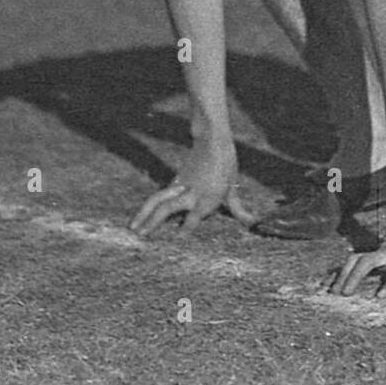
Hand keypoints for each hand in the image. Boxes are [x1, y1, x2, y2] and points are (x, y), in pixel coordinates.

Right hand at [129, 143, 255, 236]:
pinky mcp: (176, 180)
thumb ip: (237, 208)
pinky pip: (161, 195)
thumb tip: (252, 223)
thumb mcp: (233, 187)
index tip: (174, 244)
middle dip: (153, 223)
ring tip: (132, 228)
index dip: (183, 233)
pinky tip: (143, 216)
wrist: (212, 140)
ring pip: (157, 200)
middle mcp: (191, 194)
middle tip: (140, 236)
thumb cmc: (226, 164)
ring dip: (144, 214)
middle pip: (166, 210)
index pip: (191, 221)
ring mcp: (180, 186)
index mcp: (207, 199)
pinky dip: (151, 206)